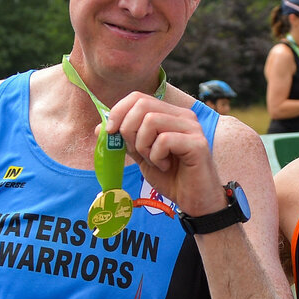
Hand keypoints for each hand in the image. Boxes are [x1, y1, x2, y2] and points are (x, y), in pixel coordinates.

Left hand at [107, 92, 226, 215]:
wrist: (194, 201)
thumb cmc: (171, 178)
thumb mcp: (142, 156)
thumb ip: (126, 140)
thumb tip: (100, 127)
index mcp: (170, 114)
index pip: (138, 97)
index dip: (119, 111)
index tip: (110, 132)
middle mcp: (183, 116)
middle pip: (142, 105)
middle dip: (129, 130)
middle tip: (138, 152)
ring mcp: (192, 128)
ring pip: (151, 121)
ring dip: (143, 146)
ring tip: (154, 161)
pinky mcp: (198, 144)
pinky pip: (164, 140)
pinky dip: (156, 156)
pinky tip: (166, 166)